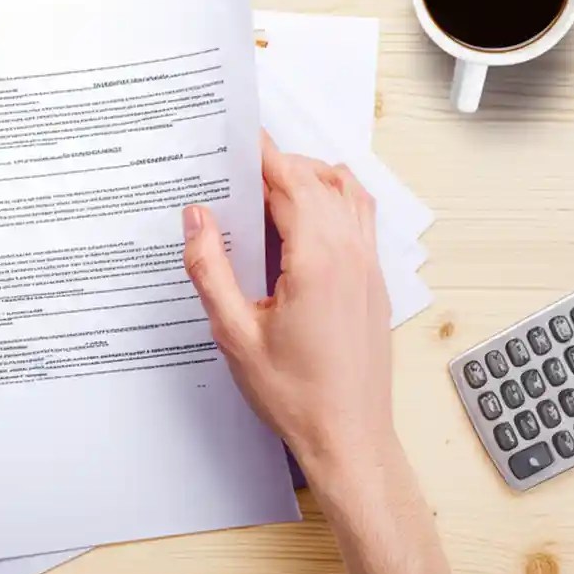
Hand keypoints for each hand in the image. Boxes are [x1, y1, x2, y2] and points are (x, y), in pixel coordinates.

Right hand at [183, 137, 458, 573]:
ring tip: (272, 185)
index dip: (263, 154)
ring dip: (313, 178)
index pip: (290, 183)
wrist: (348, 437)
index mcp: (318, 260)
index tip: (241, 136)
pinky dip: (336, 201)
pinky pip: (362, 220)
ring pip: (349, 194)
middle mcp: (351, 255)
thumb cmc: (294, 395)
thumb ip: (210, 269)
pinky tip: (306, 221)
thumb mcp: (234, 334)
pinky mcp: (376, 283)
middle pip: (320, 179)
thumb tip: (196, 217)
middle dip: (281, 163)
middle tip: (241, 164)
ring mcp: (370, 267)